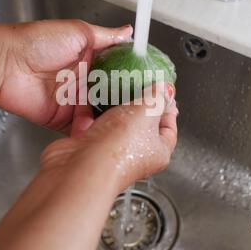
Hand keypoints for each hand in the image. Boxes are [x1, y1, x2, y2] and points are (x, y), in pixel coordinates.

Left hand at [0, 20, 132, 129]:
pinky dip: (91, 131)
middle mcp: (83, 81)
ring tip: (128, 122)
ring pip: (99, 114)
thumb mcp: (78, 31)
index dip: (132, 78)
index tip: (150, 84)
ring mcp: (73, 101)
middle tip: (144, 108)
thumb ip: (106, 36)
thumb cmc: (36, 42)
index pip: (117, 70)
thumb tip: (128, 31)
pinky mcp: (62, 119)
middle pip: (111, 95)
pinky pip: (81, 128)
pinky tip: (104, 131)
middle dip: (125, 102)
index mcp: (88, 59)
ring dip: (110, 118)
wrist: (6, 64)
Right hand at [41, 85, 177, 192]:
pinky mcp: (86, 148)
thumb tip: (165, 89)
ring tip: (110, 85)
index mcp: (157, 151)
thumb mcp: (147, 112)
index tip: (163, 91)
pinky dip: (87, 111)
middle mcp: (134, 155)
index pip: (169, 128)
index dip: (167, 107)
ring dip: (109, 105)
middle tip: (134, 83)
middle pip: (139, 124)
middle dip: (135, 103)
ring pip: (111, 124)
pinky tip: (87, 96)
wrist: (82, 166)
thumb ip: (157, 98)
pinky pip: (89, 125)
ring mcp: (108, 152)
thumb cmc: (119, 147)